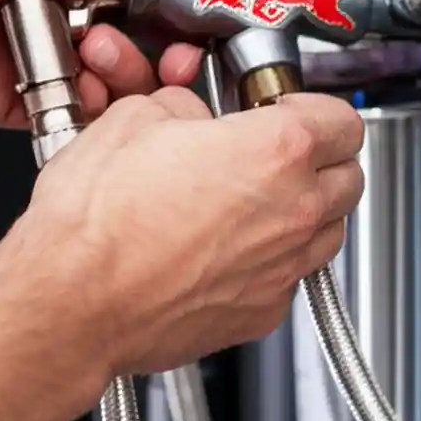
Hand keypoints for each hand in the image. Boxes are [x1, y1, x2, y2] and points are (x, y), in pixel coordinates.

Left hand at [0, 0, 222, 126]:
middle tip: (173, 48)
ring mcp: (67, 55)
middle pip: (164, 42)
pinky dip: (97, 105)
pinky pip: (95, 117)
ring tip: (92, 47)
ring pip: (136, 84)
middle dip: (176, 49)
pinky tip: (78, 77)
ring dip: (128, 71)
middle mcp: (86, 6)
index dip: (197, 1)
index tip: (214, 10)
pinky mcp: (46, 100)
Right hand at [0, 90, 365, 376]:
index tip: (286, 110)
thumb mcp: (135, 119)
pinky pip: (292, 276)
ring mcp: (283, 268)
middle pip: (349, 177)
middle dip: (321, 160)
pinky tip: (231, 249)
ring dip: (306, 211)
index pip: (342, 120)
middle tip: (280, 153)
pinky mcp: (263, 311)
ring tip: (258, 201)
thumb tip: (193, 118)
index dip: (314, 108)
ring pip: (328, 230)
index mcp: (276, 151)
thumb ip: (186, 110)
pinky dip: (274, 261)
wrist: (72, 301)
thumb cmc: (96, 223)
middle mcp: (293, 211)